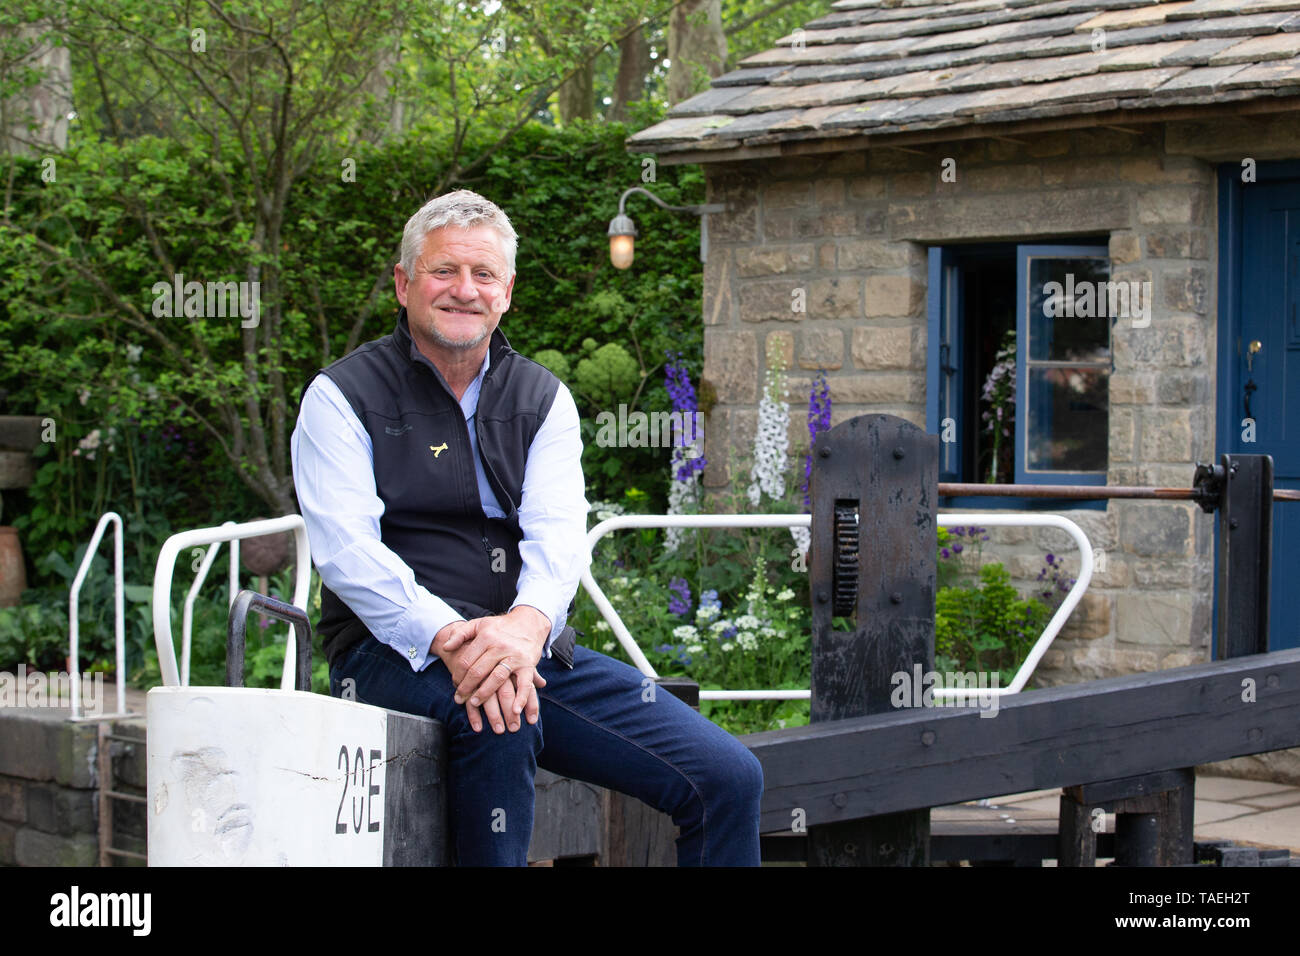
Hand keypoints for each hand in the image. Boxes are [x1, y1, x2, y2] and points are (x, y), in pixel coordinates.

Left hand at [433, 616, 546, 733]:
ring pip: (496, 678)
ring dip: (484, 693)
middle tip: (458, 699)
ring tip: (473, 703)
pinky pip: (524, 683)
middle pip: (478, 671)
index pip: (466, 660)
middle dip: (466, 688)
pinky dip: (521, 698)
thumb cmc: (500, 627)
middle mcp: (500, 646)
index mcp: (486, 637)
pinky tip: (515, 710)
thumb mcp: (479, 624)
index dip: (457, 675)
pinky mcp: (528, 664)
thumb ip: (460, 633)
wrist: (529, 622)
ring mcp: (514, 656)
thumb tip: (445, 647)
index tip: (454, 684)